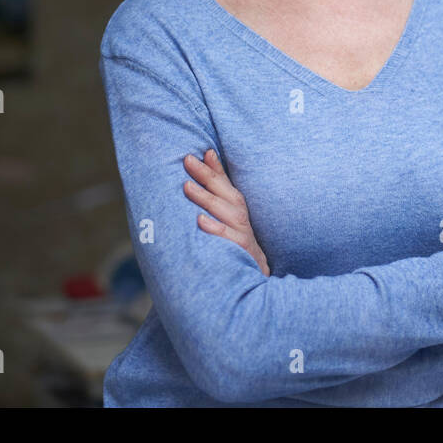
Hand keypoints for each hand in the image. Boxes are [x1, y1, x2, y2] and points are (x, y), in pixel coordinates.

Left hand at [183, 149, 270, 276]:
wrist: (254, 290)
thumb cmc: (236, 254)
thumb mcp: (228, 230)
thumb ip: (216, 208)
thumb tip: (196, 188)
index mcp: (239, 214)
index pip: (228, 186)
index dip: (217, 169)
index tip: (204, 151)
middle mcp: (243, 223)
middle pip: (227, 194)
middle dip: (208, 175)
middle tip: (188, 160)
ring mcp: (244, 238)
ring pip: (227, 214)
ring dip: (207, 198)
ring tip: (187, 186)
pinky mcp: (242, 255)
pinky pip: (228, 241)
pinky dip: (215, 230)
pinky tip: (201, 221)